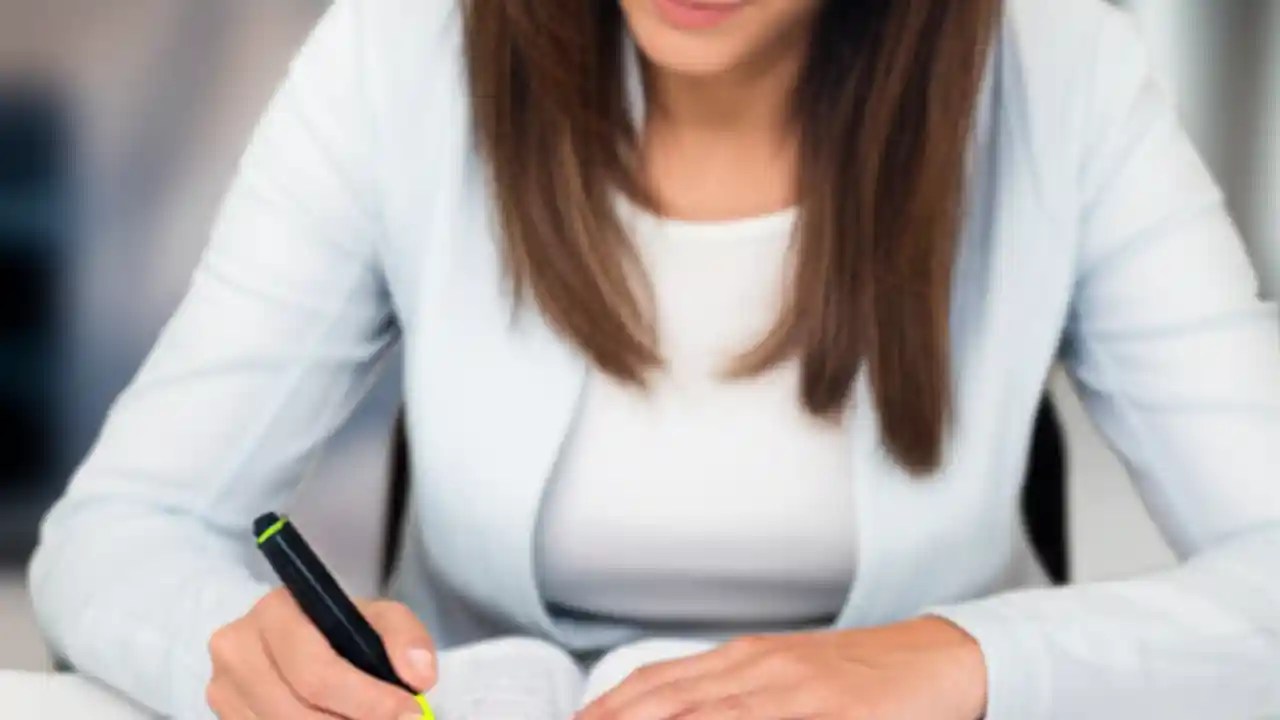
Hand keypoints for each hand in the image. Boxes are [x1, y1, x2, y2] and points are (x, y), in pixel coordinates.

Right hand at [206, 588, 436, 718]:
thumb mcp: (381, 618)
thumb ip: (406, 637)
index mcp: (274, 612)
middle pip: (295, 713)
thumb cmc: (344, 628)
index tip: (408, 713)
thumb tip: (419, 677)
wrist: (306, 637)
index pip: (316, 672)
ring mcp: (222, 689)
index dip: (366, 700)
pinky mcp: (224, 715)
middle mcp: (235, 649)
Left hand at [576, 617, 986, 719]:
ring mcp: (795, 689)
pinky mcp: (834, 711)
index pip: (658, 684)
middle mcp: (759, 668)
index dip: (609, 706)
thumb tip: (682, 709)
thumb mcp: (789, 682)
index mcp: (744, 661)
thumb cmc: (860, 679)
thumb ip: (736, 699)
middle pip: (669, 699)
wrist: (939, 658)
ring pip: (710, 713)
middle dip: (618, 719)